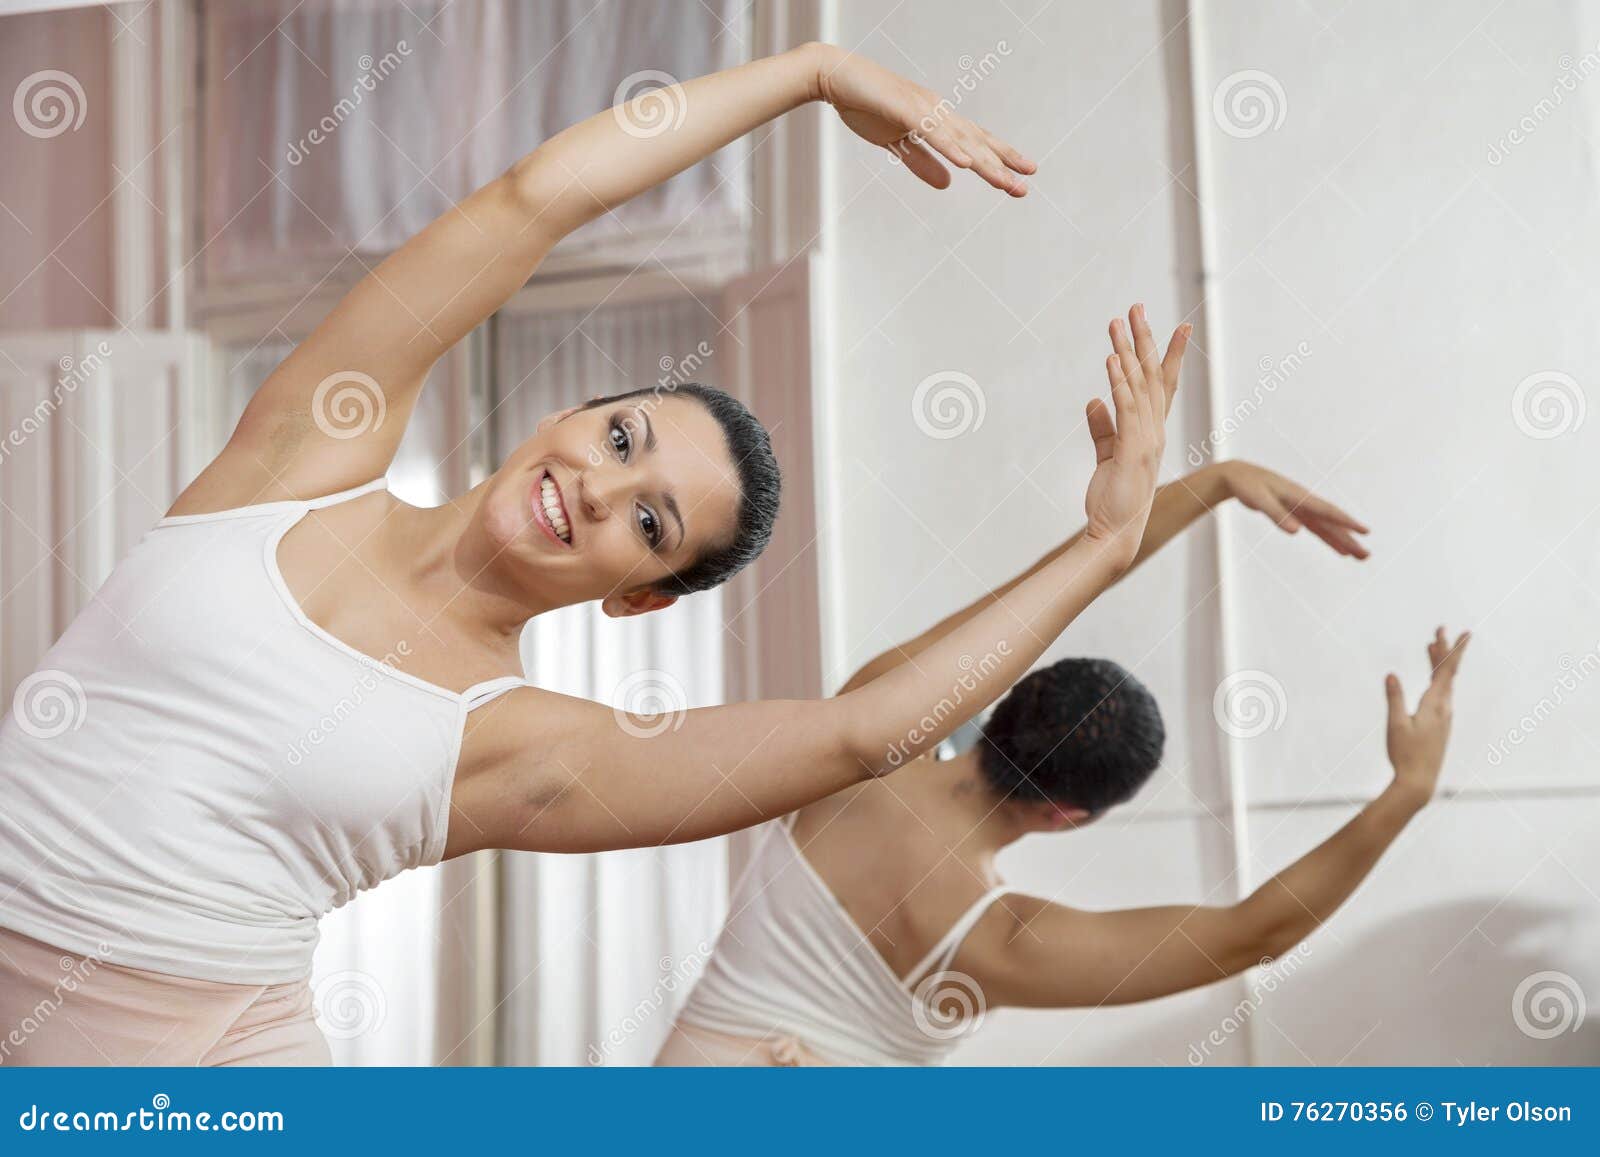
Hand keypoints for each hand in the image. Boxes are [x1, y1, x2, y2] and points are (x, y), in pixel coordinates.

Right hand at [807, 43, 1034, 195]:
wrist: (835, 77)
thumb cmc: (865, 106)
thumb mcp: (897, 143)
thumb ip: (922, 163)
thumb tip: (947, 184)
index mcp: (936, 120)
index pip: (975, 142)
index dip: (1000, 158)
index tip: (1022, 175)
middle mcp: (937, 112)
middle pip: (975, 142)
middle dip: (1001, 165)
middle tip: (1024, 187)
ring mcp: (922, 109)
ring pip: (959, 139)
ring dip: (983, 162)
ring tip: (1004, 182)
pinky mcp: (903, 109)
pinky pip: (930, 131)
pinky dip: (949, 147)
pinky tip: (965, 163)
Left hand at [1082, 304, 1191, 563]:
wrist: (1114, 533)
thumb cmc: (1113, 499)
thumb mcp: (1107, 456)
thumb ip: (1102, 427)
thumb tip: (1093, 400)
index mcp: (1151, 431)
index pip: (1163, 386)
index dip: (1171, 355)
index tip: (1180, 326)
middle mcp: (1154, 430)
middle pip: (1153, 376)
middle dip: (1146, 339)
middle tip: (1137, 306)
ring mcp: (1146, 439)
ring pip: (1138, 385)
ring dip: (1127, 351)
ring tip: (1118, 321)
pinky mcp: (1132, 450)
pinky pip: (1125, 409)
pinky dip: (1118, 382)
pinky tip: (1111, 360)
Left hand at [1222, 462, 1370, 558]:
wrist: (1239, 475)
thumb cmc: (1248, 485)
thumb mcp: (1259, 500)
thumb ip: (1278, 515)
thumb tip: (1297, 532)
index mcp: (1299, 497)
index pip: (1327, 512)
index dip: (1346, 522)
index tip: (1365, 531)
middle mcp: (1304, 502)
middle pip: (1332, 523)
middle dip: (1349, 539)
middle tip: (1366, 556)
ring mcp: (1301, 508)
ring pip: (1327, 527)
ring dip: (1343, 541)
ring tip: (1359, 556)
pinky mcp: (1295, 513)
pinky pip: (1316, 528)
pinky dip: (1328, 538)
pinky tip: (1339, 549)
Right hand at [1385, 627, 1470, 802]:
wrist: (1419, 782)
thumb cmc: (1405, 754)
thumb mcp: (1396, 725)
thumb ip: (1395, 699)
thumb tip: (1392, 675)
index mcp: (1435, 705)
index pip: (1446, 671)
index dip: (1450, 649)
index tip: (1458, 632)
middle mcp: (1444, 708)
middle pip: (1447, 673)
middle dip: (1444, 650)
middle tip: (1441, 629)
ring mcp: (1444, 717)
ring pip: (1444, 683)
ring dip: (1438, 663)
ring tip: (1430, 647)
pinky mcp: (1440, 725)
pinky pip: (1441, 694)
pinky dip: (1437, 680)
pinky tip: (1432, 680)